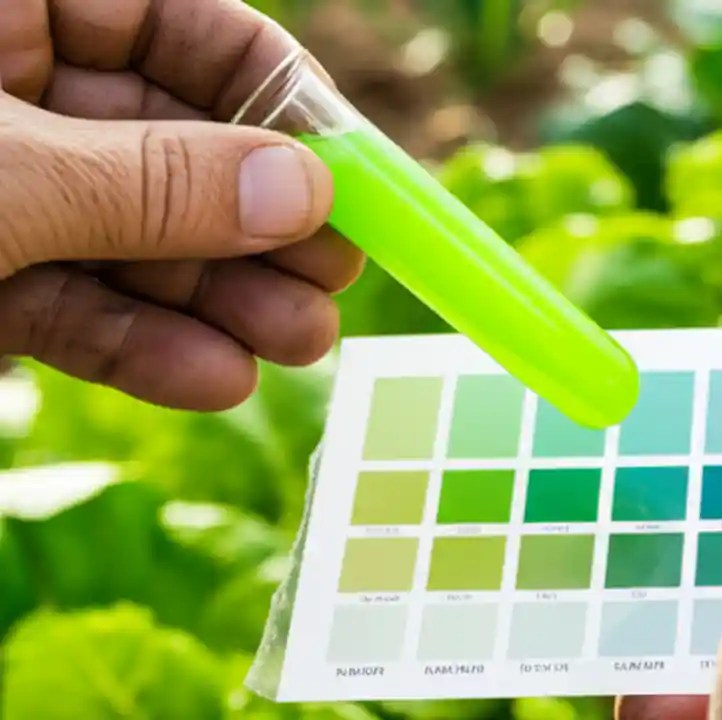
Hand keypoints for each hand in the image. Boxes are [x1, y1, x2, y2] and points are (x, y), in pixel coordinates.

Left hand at [0, 0, 363, 409]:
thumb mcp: (4, 177)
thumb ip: (152, 182)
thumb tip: (304, 190)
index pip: (172, 18)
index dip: (271, 89)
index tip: (348, 168)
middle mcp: (1, 88)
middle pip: (167, 140)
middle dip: (255, 221)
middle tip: (335, 274)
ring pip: (129, 234)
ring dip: (221, 299)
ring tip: (301, 343)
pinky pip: (70, 304)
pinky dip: (140, 346)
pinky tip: (215, 377)